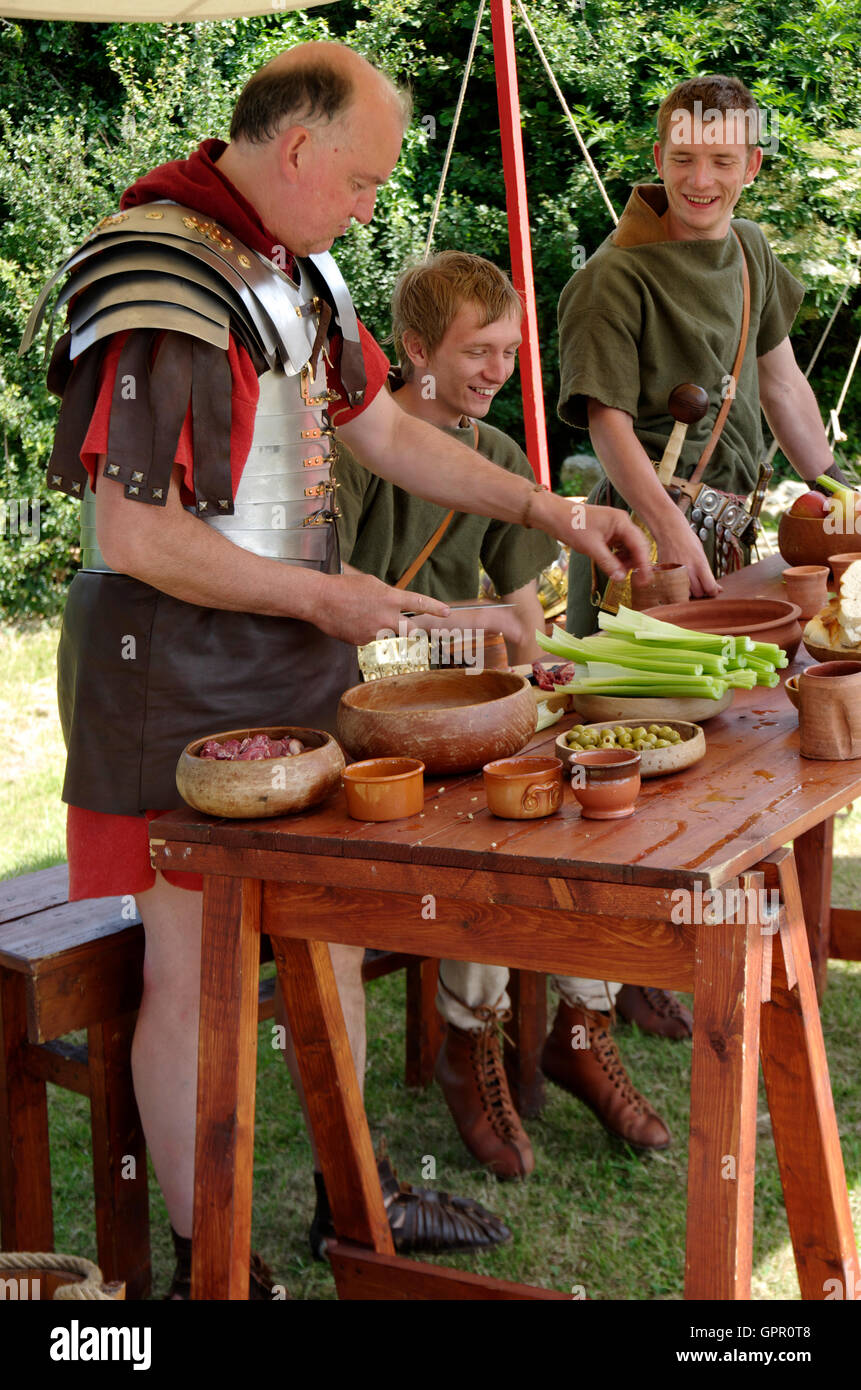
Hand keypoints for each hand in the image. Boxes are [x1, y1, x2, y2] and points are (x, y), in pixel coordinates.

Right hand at [314, 572, 449, 644]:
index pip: (419, 602)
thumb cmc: (344, 587)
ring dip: (379, 626)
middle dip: (414, 631)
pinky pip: (369, 637)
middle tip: (413, 630)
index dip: (435, 608)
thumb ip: (387, 595)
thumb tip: (394, 604)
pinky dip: (363, 630)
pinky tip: (350, 621)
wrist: (320, 599)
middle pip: (410, 630)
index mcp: (390, 598)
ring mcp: (374, 631)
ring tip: (359, 614)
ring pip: (386, 632)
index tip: (447, 612)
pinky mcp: (362, 641)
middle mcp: (386, 617)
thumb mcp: (371, 583)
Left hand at [559, 497, 651, 579]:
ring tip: (619, 572)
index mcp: (621, 522)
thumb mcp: (591, 548)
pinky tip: (613, 565)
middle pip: (637, 546)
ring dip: (627, 561)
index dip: (644, 564)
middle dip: (637, 563)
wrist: (555, 515)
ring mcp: (615, 527)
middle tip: (636, 582)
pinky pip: (620, 546)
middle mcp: (622, 523)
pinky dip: (619, 557)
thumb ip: (608, 563)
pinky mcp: (608, 532)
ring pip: (629, 547)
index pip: (639, 545)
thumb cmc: (572, 526)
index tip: (645, 580)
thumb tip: (621, 578)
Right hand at [656, 516, 721, 597]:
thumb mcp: (702, 554)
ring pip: (686, 594)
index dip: (713, 591)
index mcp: (700, 565)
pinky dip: (678, 588)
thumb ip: (708, 573)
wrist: (670, 531)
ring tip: (690, 582)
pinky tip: (680, 580)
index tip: (713, 590)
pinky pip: (674, 589)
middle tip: (701, 584)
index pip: (710, 588)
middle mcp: (688, 571)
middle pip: (699, 593)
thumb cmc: (687, 540)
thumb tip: (717, 589)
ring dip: (690, 591)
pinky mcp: (666, 575)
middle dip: (702, 591)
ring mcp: (676, 574)